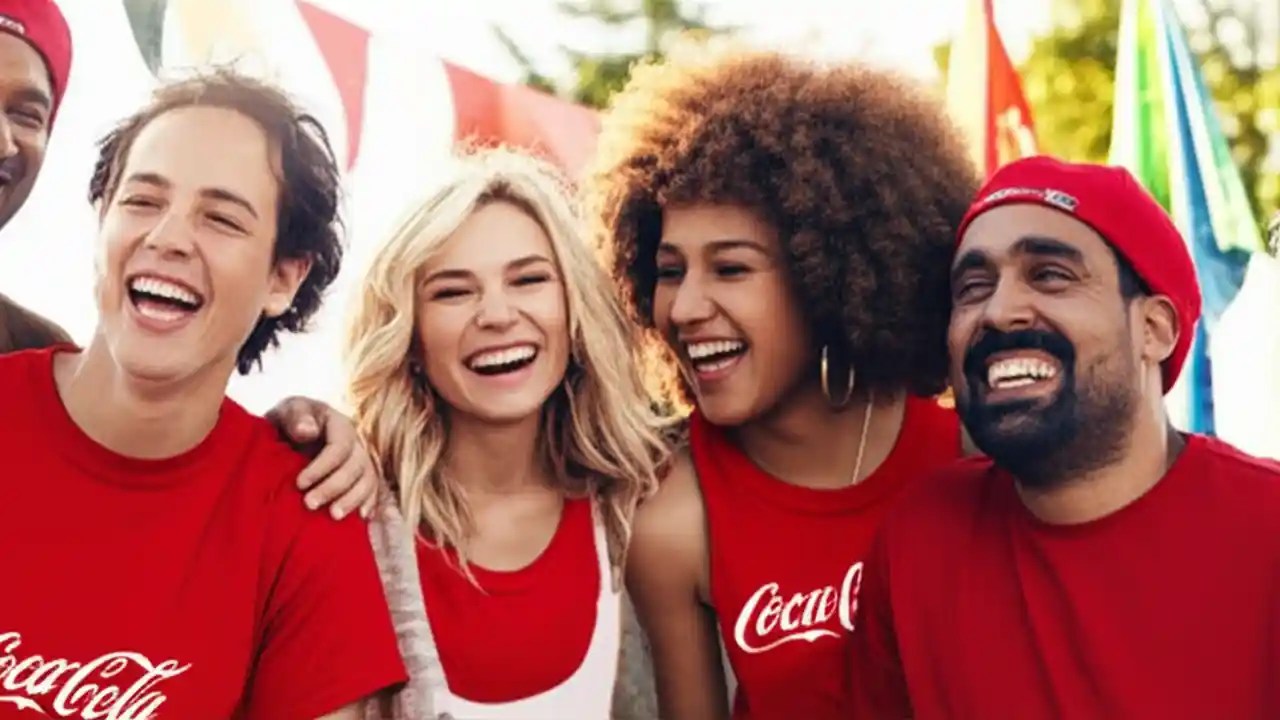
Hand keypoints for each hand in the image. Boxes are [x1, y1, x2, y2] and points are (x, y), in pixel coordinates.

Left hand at [265, 396, 379, 520]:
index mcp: (339, 424)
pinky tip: (361, 518)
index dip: (322, 466)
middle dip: (333, 487)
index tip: (299, 483)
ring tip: (333, 516)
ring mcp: (361, 460)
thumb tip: (308, 431)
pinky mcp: (361, 477)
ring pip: (367, 480)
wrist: (291, 435)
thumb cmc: (287, 424)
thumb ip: (295, 416)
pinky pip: (373, 490)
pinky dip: (369, 503)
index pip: (339, 446)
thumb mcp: (285, 413)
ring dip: (352, 499)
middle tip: (309, 504)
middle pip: (355, 466)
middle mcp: (356, 442)